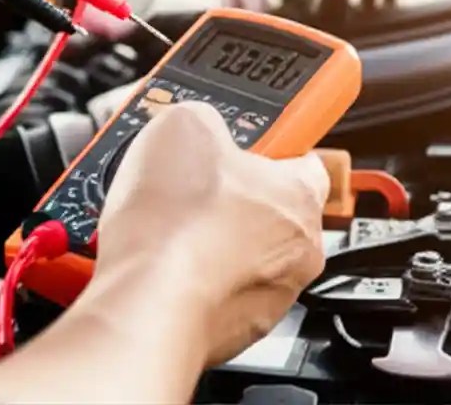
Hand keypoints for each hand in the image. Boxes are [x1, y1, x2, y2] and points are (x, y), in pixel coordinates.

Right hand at [92, 102, 328, 364]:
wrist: (145, 305)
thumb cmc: (175, 226)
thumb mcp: (185, 124)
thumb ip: (205, 118)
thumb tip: (197, 124)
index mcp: (300, 195)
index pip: (306, 157)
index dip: (271, 140)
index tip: (249, 135)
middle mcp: (297, 252)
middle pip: (268, 207)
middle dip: (228, 192)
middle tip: (188, 178)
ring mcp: (267, 297)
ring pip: (238, 253)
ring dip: (207, 237)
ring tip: (163, 223)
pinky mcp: (233, 332)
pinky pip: (212, 290)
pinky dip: (188, 275)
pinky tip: (157, 262)